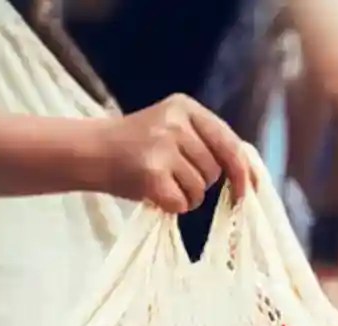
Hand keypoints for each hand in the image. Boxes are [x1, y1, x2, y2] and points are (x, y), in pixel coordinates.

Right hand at [92, 94, 252, 213]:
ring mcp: (161, 148)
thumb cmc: (134, 146)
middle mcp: (175, 124)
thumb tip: (248, 173)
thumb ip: (205, 141)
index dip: (241, 170)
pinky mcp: (150, 174)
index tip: (248, 190)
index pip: (228, 142)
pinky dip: (172, 206)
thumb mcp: (170, 128)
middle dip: (201, 182)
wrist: (89, 152)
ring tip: (163, 186)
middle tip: (174, 178)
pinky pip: (181, 202)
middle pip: (214, 169)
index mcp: (184, 107)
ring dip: (186, 196)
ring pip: (199, 188)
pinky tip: (156, 196)